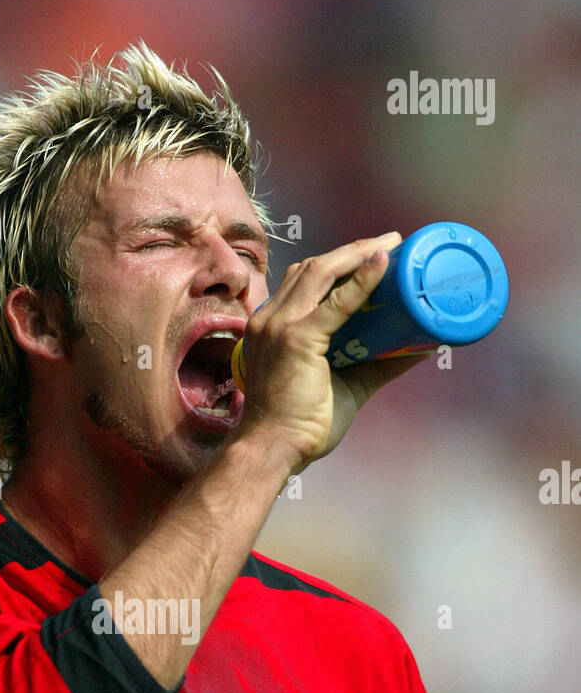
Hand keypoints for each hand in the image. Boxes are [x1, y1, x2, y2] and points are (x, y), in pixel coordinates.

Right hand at [236, 233, 431, 471]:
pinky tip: (383, 264)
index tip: (372, 254)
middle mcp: (272, 319)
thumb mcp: (346, 387)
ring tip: (391, 246)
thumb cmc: (301, 427)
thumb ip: (377, 366)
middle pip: (314, 267)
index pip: (305, 280)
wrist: (273, 450)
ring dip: (358, 253)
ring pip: (321, 271)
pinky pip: (335, 303)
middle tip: (392, 242)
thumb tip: (420, 350)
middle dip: (354, 249)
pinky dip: (361, 280)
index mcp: (274, 327)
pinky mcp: (296, 339)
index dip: (339, 262)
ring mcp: (281, 326)